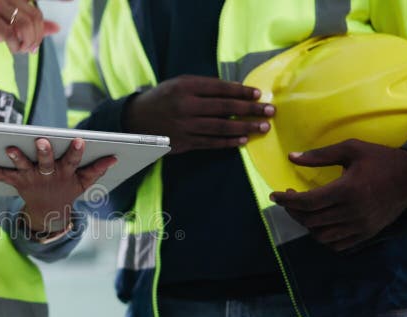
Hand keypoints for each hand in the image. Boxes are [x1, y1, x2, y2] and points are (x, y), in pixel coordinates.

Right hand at [0, 0, 59, 53]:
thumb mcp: (14, 27)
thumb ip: (35, 26)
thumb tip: (58, 28)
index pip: (37, 9)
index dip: (52, 11)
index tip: (64, 11)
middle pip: (35, 18)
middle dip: (36, 38)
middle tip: (30, 50)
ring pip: (25, 26)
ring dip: (27, 43)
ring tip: (21, 50)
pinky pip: (12, 34)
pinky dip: (16, 46)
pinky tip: (13, 49)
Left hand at [0, 138, 116, 231]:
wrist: (48, 213)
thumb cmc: (66, 190)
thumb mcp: (84, 182)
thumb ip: (97, 170)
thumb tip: (114, 157)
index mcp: (65, 174)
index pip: (73, 161)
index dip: (77, 151)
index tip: (80, 140)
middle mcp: (48, 176)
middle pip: (46, 163)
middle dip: (44, 152)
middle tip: (42, 141)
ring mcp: (32, 179)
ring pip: (24, 167)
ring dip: (17, 158)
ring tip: (9, 148)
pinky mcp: (18, 182)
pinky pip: (3, 176)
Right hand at [125, 75, 274, 153]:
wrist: (136, 119)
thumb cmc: (163, 98)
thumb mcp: (179, 83)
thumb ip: (204, 86)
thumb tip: (235, 91)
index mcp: (186, 87)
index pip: (221, 89)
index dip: (242, 92)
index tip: (259, 94)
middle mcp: (186, 106)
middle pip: (225, 109)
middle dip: (250, 110)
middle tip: (269, 111)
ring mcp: (185, 126)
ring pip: (221, 128)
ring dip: (245, 128)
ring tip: (262, 127)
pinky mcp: (183, 142)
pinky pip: (211, 143)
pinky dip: (228, 142)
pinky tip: (243, 141)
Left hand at [270, 139, 406, 251]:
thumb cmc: (380, 159)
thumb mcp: (351, 149)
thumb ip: (319, 155)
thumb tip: (291, 157)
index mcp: (347, 190)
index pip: (306, 202)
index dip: (286, 200)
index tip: (274, 195)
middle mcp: (352, 212)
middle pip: (310, 220)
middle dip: (292, 210)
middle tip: (289, 199)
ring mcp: (360, 226)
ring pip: (320, 235)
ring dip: (306, 224)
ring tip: (305, 210)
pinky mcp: (366, 234)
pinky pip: (336, 244)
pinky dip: (323, 236)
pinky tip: (321, 222)